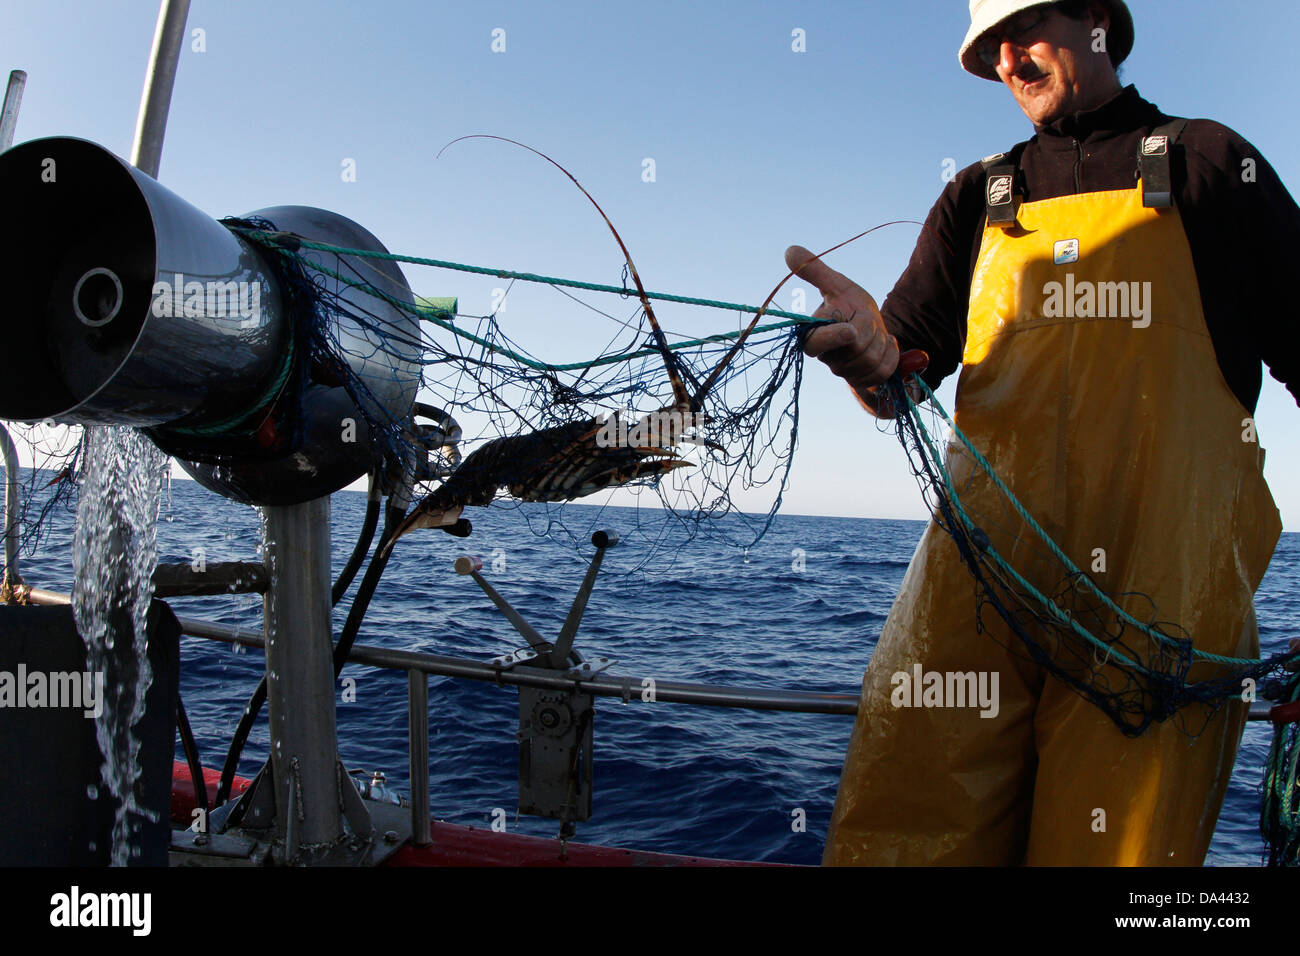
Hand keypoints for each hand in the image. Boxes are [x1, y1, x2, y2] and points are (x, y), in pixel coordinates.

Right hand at [785, 245, 926, 416]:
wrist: (870, 328)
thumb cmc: (849, 303)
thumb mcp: (836, 284)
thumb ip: (814, 270)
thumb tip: (790, 250)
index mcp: (813, 336)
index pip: (814, 344)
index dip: (834, 338)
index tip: (851, 330)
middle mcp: (826, 357)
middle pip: (856, 349)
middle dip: (871, 332)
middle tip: (868, 322)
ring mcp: (844, 372)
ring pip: (871, 362)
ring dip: (882, 344)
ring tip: (876, 334)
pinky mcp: (862, 382)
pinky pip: (883, 373)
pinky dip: (891, 357)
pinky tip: (885, 346)